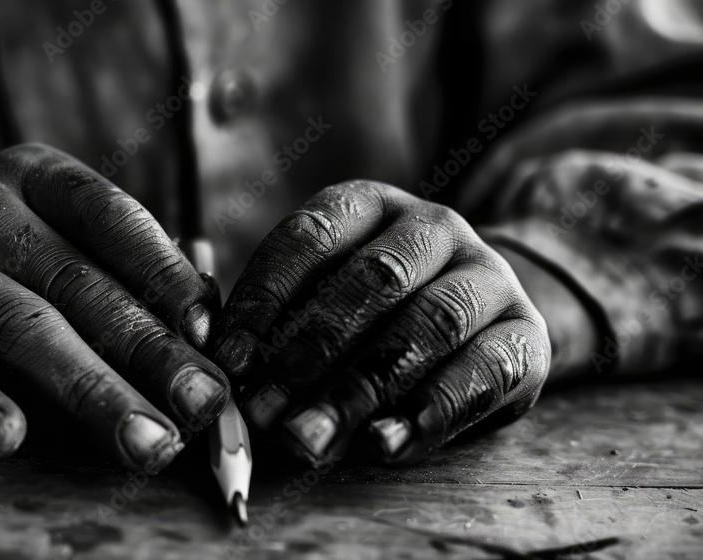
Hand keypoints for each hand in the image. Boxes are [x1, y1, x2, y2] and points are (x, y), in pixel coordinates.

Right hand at [0, 144, 227, 471]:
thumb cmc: (2, 248)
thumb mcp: (56, 228)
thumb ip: (122, 266)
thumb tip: (203, 328)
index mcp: (40, 177)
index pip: (113, 217)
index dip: (164, 273)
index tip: (207, 331)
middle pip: (79, 284)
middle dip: (149, 352)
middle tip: (201, 406)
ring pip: (24, 327)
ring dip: (92, 392)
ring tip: (146, 444)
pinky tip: (6, 438)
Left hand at [211, 181, 549, 465]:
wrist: (482, 320)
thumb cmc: (375, 314)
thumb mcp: (325, 298)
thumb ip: (279, 324)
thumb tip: (225, 368)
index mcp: (370, 205)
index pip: (309, 237)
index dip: (264, 300)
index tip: (227, 361)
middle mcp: (434, 227)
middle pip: (373, 280)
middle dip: (311, 350)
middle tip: (264, 412)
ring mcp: (489, 275)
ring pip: (428, 324)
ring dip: (362, 388)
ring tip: (311, 439)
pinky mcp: (529, 335)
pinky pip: (484, 372)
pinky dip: (430, 412)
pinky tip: (384, 444)